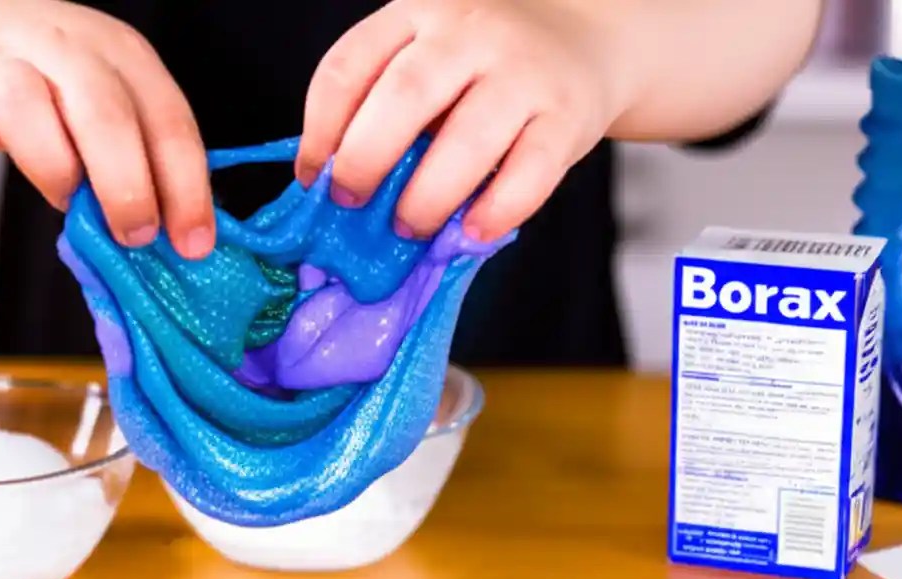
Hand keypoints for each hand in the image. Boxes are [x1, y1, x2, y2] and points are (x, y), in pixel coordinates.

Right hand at [0, 2, 213, 257]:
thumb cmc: (41, 77)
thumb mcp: (101, 103)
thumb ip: (132, 156)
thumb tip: (167, 235)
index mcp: (121, 55)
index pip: (167, 120)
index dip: (186, 187)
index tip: (192, 244)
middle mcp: (64, 47)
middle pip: (104, 112)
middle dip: (127, 184)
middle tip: (133, 235)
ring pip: (25, 102)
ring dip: (53, 163)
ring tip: (63, 197)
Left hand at [296, 0, 631, 241]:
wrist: (587, 39)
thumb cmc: (486, 64)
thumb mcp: (430, 53)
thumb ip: (387, 101)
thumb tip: (332, 181)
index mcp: (418, 12)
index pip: (350, 65)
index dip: (320, 128)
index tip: (313, 175)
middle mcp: (469, 34)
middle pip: (404, 97)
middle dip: (365, 160)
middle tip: (351, 202)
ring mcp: (523, 72)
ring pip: (466, 140)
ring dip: (427, 196)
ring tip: (409, 227)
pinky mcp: (568, 115)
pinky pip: (530, 173)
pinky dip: (495, 211)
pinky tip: (471, 233)